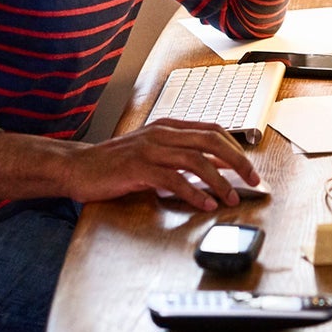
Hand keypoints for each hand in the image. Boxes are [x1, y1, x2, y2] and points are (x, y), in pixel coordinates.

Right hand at [60, 119, 259, 211]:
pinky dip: (193, 193)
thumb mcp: (153, 153)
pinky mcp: (138, 168)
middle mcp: (162, 133)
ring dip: (219, 181)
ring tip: (230, 199)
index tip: (250, 168)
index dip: (236, 148)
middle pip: (211, 141)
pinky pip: (173, 179)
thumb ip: (180, 156)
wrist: (78, 167)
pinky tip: (204, 204)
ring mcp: (149, 149)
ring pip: (196, 160)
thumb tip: (214, 168)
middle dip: (237, 162)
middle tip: (253, 181)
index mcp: (168, 127)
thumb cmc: (116, 164)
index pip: (213, 130)